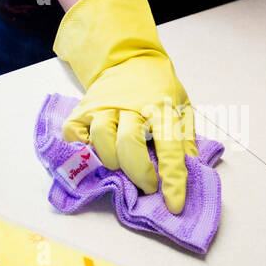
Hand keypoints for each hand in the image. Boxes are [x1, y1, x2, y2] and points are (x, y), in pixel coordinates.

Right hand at [53, 0, 197, 211]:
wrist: (128, 59)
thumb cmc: (158, 89)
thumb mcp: (182, 107)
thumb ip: (186, 139)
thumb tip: (192, 171)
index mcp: (162, 107)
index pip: (170, 147)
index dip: (173, 180)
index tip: (174, 206)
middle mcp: (131, 106)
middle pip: (129, 144)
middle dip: (139, 173)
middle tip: (147, 185)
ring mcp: (103, 107)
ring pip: (101, 139)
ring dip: (111, 161)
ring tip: (120, 166)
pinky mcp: (82, 109)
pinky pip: (73, 133)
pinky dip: (80, 148)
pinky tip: (93, 152)